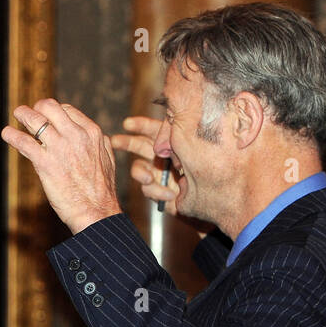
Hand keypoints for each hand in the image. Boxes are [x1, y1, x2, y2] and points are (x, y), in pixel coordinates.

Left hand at [2, 98, 122, 233]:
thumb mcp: (107, 159)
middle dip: (38, 107)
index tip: (47, 117)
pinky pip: (24, 142)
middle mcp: (75, 135)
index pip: (67, 110)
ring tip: (17, 114)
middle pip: (50, 107)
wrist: (96, 211)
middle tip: (30, 113)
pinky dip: (12, 136)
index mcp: (91, 133)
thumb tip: (94, 136)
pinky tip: (7, 134)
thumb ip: (100, 144)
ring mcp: (59, 148)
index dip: (54, 111)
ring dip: (23, 114)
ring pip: (35, 120)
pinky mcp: (45, 163)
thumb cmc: (102, 191)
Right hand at [111, 115, 209, 236]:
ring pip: (138, 169)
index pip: (153, 130)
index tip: (127, 123)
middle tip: (115, 141)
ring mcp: (156, 174)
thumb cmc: (207, 173)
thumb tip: (168, 127)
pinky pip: (147, 189)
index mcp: (170, 143)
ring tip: (148, 178)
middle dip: (125, 143)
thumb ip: (177, 141)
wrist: (210, 202)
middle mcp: (160, 157)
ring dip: (140, 173)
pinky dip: (157, 191)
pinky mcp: (155, 191)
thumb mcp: (192, 152)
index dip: (139, 125)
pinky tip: (171, 195)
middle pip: (139, 145)